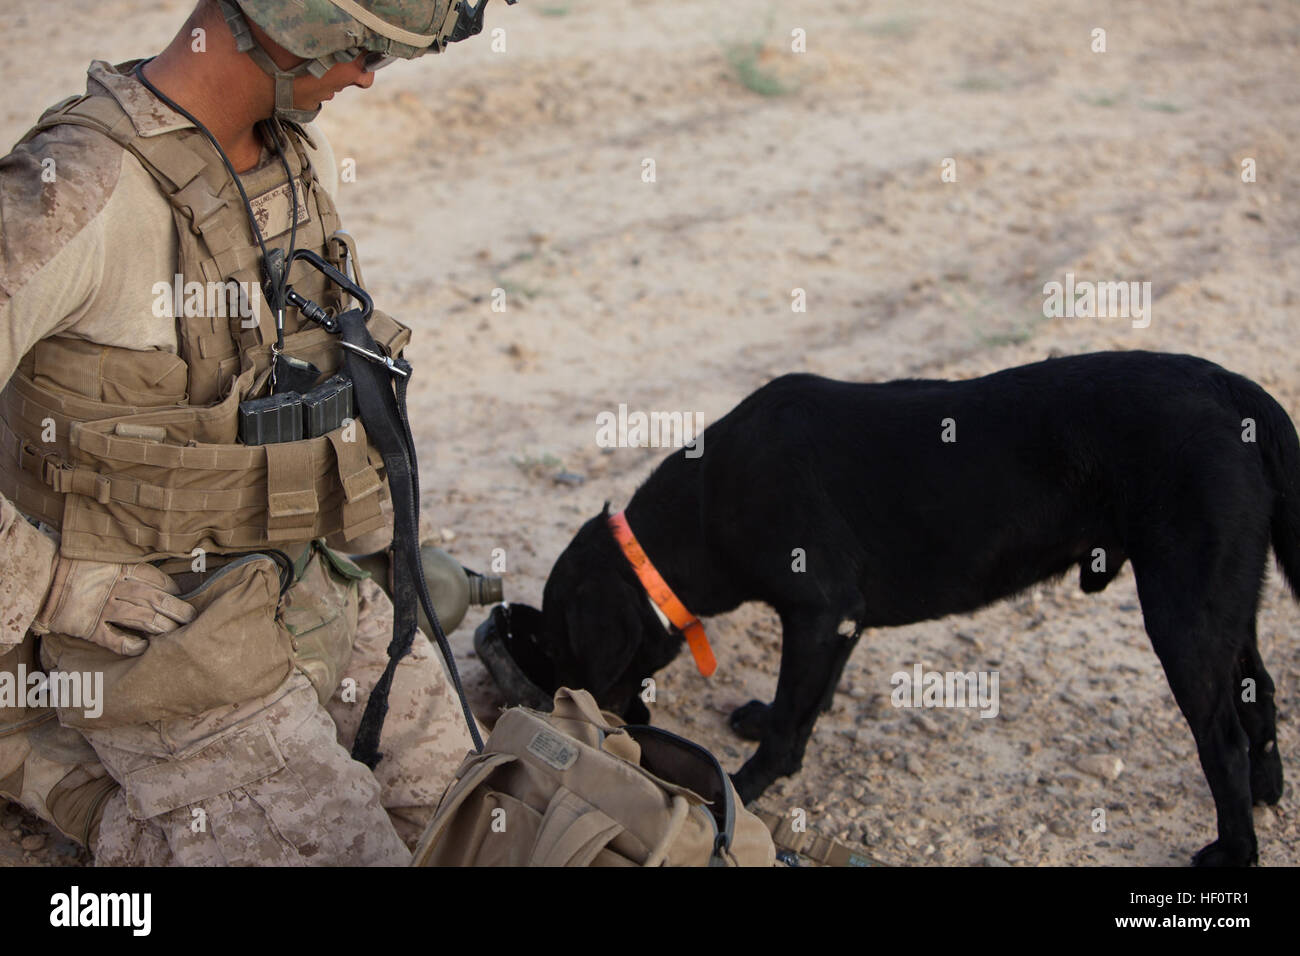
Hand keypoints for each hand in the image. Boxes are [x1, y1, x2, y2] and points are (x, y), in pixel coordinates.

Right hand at [32, 557, 195, 655]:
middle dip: (176, 609)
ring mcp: (103, 609)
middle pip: (154, 599)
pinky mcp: (90, 628)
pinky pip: (114, 639)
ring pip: (141, 618)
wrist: (41, 581)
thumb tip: (157, 579)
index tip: (180, 595)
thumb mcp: (104, 559)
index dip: (171, 588)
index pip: (154, 579)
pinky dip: (131, 645)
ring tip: (176, 634)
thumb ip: (127, 567)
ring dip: (161, 627)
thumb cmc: (74, 567)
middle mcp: (114, 589)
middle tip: (191, 618)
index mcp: (119, 569)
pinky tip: (144, 648)